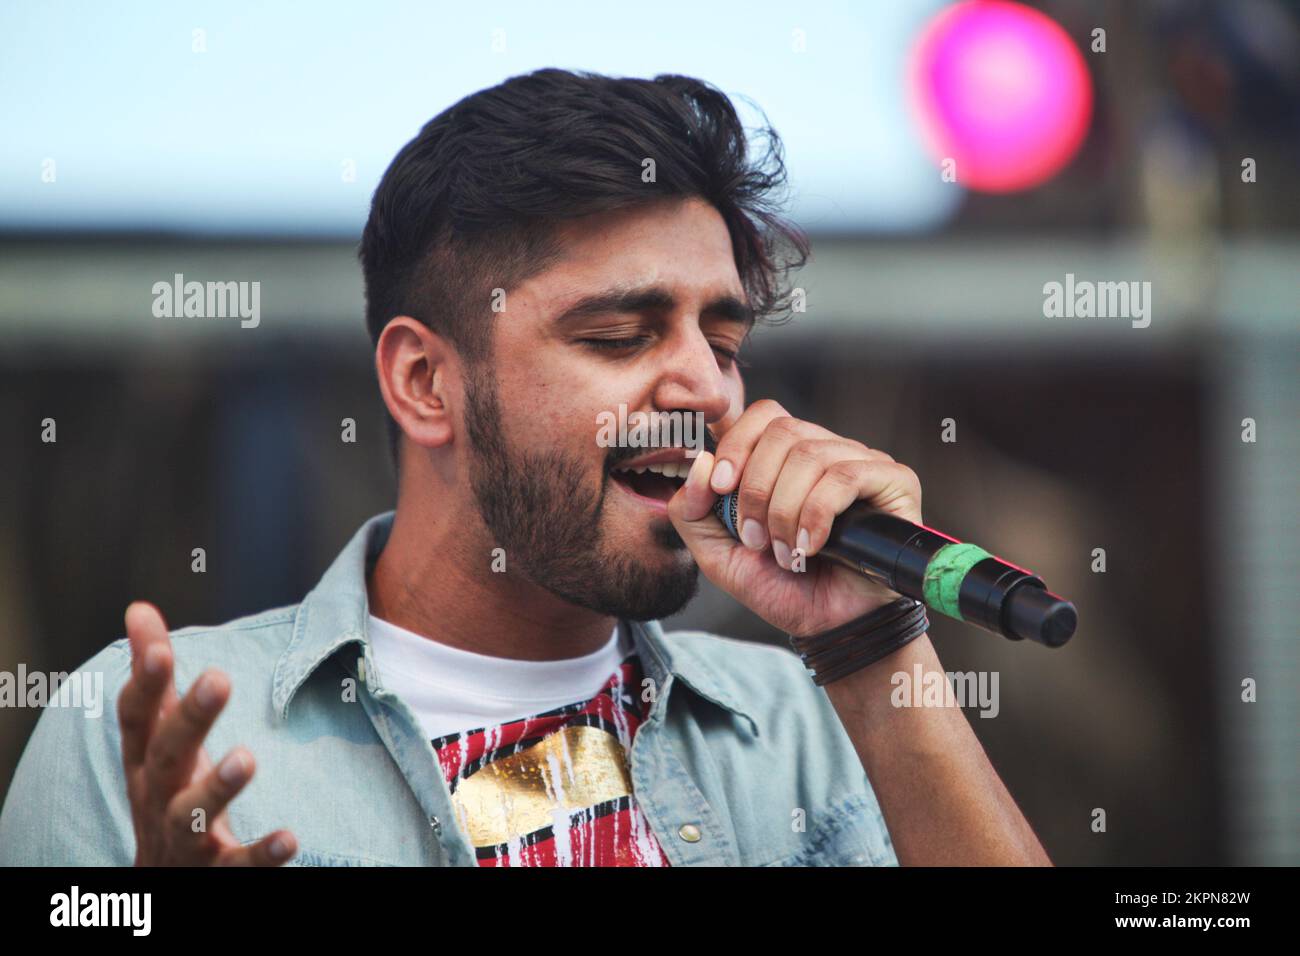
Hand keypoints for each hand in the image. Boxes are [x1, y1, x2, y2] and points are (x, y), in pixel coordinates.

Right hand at [118, 601, 297, 865]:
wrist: (162, 882)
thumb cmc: (165, 790)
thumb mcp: (156, 736)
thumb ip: (154, 676)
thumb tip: (139, 607)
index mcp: (146, 760)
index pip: (138, 718)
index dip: (144, 684)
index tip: (159, 649)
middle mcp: (158, 796)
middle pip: (166, 756)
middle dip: (189, 720)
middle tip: (219, 678)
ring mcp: (184, 839)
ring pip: (190, 816)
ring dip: (216, 789)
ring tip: (247, 758)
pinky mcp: (217, 872)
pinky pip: (237, 866)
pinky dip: (261, 855)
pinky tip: (290, 838)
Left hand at [668, 400, 922, 637]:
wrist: (830, 626)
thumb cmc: (783, 587)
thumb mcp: (717, 553)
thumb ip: (692, 510)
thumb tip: (700, 463)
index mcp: (788, 458)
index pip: (763, 416)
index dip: (736, 445)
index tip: (720, 488)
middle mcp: (827, 451)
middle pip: (783, 431)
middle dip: (757, 489)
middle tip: (755, 538)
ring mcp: (862, 463)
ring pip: (811, 455)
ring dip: (785, 510)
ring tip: (786, 553)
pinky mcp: (894, 482)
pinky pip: (846, 477)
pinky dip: (817, 514)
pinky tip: (811, 547)